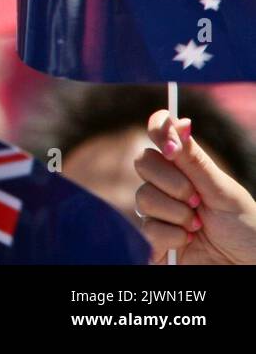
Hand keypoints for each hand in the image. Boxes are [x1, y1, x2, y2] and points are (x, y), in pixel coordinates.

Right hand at [133, 110, 255, 264]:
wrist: (247, 268)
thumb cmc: (246, 231)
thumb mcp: (224, 192)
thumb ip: (195, 160)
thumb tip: (179, 120)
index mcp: (185, 168)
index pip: (160, 134)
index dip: (159, 131)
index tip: (172, 148)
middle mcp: (166, 186)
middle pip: (143, 161)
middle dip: (173, 183)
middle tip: (198, 200)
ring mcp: (157, 212)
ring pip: (144, 196)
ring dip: (177, 214)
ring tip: (197, 227)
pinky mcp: (151, 240)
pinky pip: (147, 228)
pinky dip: (172, 236)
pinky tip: (187, 242)